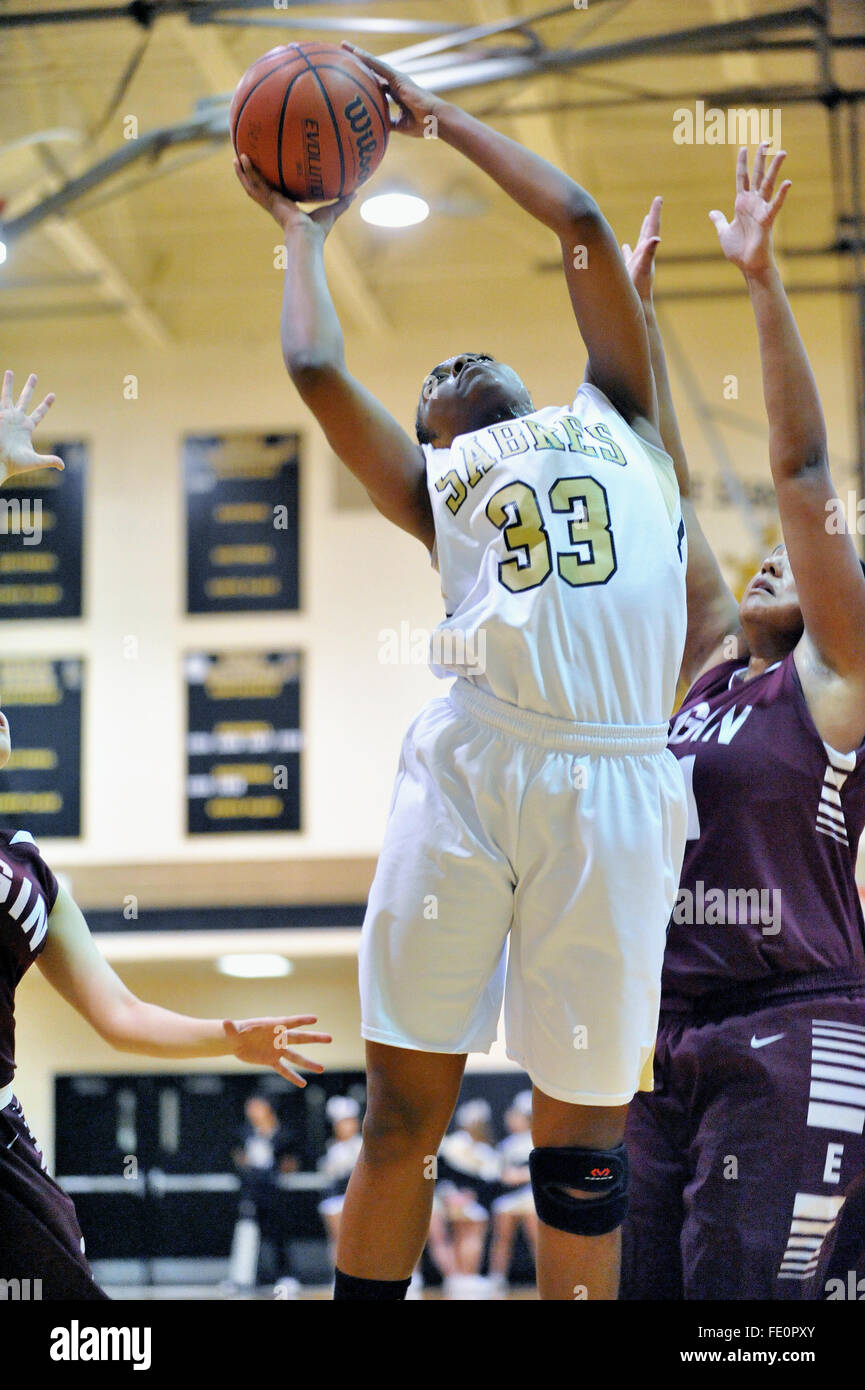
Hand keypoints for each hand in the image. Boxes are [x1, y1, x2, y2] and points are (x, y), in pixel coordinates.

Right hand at [0, 371, 63, 481]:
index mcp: (27, 427)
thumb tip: (63, 466)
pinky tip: (2, 378)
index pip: (39, 412)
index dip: (46, 404)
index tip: (53, 395)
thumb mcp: (34, 461)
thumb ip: (49, 460)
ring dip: (8, 383)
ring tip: (9, 371)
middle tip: (34, 375)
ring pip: (7, 395)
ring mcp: (5, 416)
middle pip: (25, 399)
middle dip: (30, 387)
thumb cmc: (14, 464)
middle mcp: (16, 419)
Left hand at [223, 1014, 331, 1086]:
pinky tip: (303, 1084)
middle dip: (314, 1038)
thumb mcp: (233, 1031)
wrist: (236, 1042)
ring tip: (322, 1069)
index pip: (289, 1022)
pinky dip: (292, 1077)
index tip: (315, 1019)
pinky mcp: (272, 1061)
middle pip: (299, 1038)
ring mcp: (277, 1050)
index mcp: (272, 1026)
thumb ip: (231, 1028)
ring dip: (308, 1063)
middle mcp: (278, 1038)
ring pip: (295, 1057)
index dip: (301, 1020)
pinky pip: (284, 1070)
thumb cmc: (237, 1032)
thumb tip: (224, 1022)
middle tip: (330, 1038)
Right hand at [234, 153, 354, 235]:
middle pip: (260, 187)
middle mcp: (275, 204)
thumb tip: (358, 190)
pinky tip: (240, 160)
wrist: (307, 238)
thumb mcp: (333, 210)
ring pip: (252, 185)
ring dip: (243, 172)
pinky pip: (254, 184)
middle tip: (245, 161)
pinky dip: (247, 172)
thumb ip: (343, 200)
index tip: (268, 172)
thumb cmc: (319, 231)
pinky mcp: (267, 201)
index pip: (276, 191)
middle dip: (252, 175)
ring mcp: (269, 203)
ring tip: (236, 158)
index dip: (271, 182)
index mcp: (286, 207)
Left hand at [341, 42, 439, 137]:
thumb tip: (378, 127)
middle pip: (373, 69)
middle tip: (344, 54)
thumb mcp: (402, 126)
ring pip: (374, 63)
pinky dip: (367, 59)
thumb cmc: (423, 124)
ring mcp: (396, 79)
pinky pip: (379, 66)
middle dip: (359, 62)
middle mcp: (396, 82)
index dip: (367, 78)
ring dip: (359, 54)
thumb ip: (390, 122)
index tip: (354, 75)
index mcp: (397, 93)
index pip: (378, 83)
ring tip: (344, 46)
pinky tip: (355, 53)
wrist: (435, 120)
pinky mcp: (397, 78)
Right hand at [623, 195, 662, 303]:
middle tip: (656, 204)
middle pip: (648, 232)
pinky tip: (625, 246)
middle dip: (651, 217)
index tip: (659, 198)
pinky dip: (626, 249)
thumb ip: (648, 253)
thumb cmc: (638, 291)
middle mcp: (644, 256)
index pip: (652, 228)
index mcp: (647, 252)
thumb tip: (656, 238)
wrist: (638, 309)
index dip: (655, 213)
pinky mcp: (629, 271)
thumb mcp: (642, 269)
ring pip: (639, 243)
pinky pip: (627, 256)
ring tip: (645, 220)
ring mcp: (637, 263)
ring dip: (642, 231)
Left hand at [709, 144, 790, 277]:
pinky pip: (775, 205)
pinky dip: (781, 195)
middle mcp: (753, 203)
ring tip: (782, 152)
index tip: (743, 147)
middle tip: (766, 141)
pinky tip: (788, 182)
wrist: (748, 265)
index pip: (742, 178)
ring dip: (775, 168)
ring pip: (768, 184)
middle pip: (757, 175)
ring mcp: (761, 210)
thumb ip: (719, 220)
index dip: (742, 163)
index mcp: (742, 204)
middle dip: (761, 158)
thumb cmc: (739, 250)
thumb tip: (712, 212)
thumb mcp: (724, 232)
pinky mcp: (767, 220)